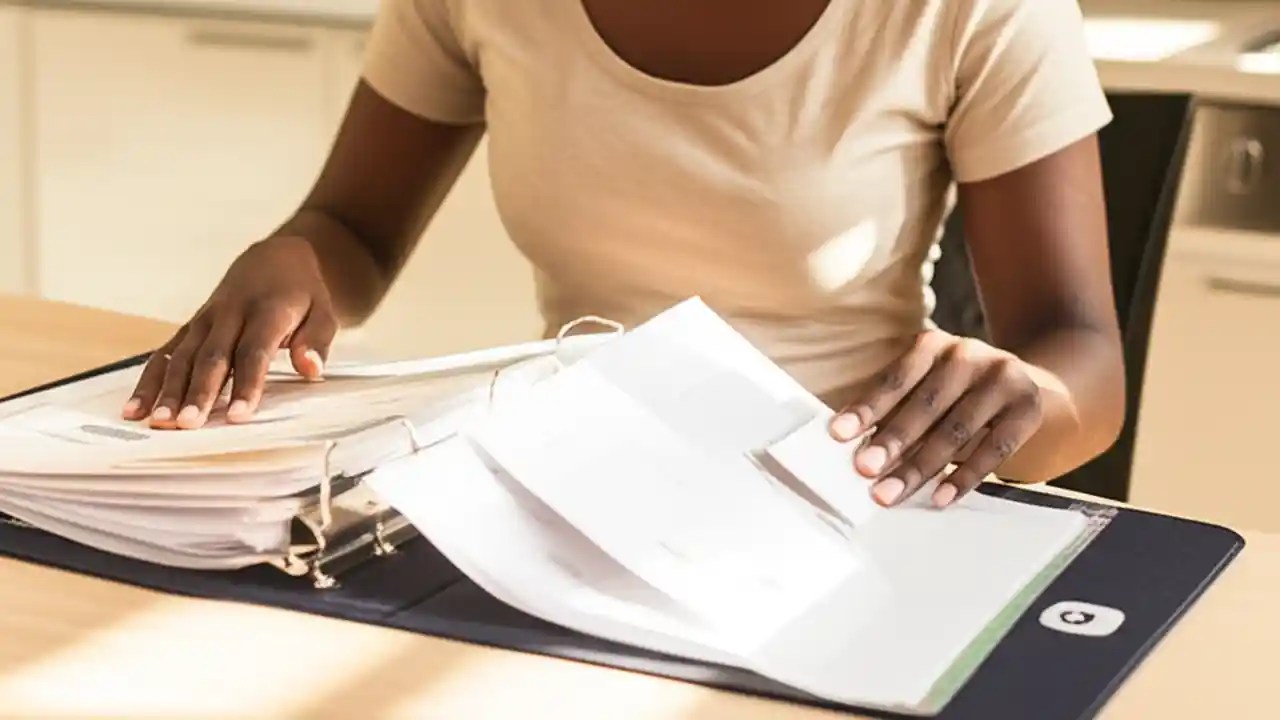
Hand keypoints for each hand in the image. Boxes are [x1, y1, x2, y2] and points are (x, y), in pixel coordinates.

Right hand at [122, 236, 338, 429]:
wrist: (274, 259)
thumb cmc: (303, 294)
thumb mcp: (324, 311)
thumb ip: (317, 341)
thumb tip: (311, 370)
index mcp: (267, 310)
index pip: (254, 351)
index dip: (246, 384)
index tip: (238, 416)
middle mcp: (230, 313)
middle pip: (211, 357)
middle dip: (198, 392)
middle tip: (187, 425)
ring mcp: (205, 320)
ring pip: (182, 356)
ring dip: (168, 390)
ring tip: (158, 421)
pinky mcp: (190, 327)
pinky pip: (165, 354)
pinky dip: (149, 381)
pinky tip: (135, 409)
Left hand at [829, 330, 1043, 507]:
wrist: (1027, 384)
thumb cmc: (956, 393)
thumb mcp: (926, 387)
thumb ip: (894, 410)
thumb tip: (852, 447)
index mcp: (933, 345)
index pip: (895, 379)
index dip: (867, 408)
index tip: (838, 435)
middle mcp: (968, 355)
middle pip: (924, 406)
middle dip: (891, 442)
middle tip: (864, 471)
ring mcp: (1002, 379)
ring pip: (956, 430)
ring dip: (920, 467)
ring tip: (890, 494)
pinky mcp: (1027, 407)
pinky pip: (994, 448)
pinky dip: (964, 476)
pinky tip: (939, 498)